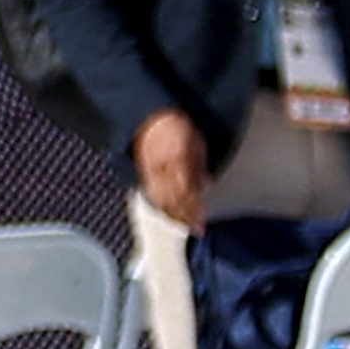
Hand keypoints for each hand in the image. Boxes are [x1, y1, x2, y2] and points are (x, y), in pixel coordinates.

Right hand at [133, 109, 206, 230]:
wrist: (152, 119)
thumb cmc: (177, 128)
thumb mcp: (197, 145)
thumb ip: (199, 166)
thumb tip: (206, 184)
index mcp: (178, 162)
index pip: (187, 193)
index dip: (194, 210)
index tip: (202, 223)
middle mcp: (162, 170)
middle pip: (172, 201)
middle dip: (183, 217)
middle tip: (194, 228)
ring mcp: (151, 172)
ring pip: (159, 200)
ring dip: (171, 214)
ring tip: (181, 224)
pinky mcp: (143, 172)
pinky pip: (150, 193)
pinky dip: (159, 205)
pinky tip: (165, 211)